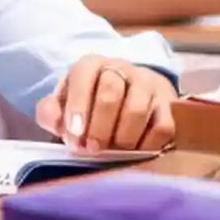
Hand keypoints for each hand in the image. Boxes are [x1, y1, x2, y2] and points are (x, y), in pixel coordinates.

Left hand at [36, 57, 177, 152]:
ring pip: (137, 109)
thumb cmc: (89, 103)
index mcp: (91, 65)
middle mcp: (121, 68)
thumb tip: (56, 123)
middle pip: (111, 92)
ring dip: (122, 137)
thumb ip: (51, 112)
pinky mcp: (169, 105)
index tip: (74, 136)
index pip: (83, 77)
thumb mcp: (64, 104)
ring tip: (113, 154)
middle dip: (99, 126)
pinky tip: (135, 154)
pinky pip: (162, 126)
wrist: (127, 95)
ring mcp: (147, 84)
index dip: (77, 108)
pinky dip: (147, 144)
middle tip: (92, 149)